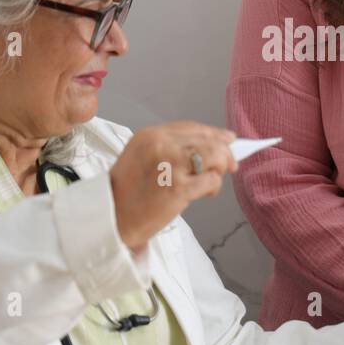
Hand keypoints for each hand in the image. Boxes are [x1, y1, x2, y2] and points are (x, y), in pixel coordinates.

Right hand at [109, 122, 237, 251]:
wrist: (113, 217)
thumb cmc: (130, 190)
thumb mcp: (143, 156)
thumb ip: (173, 147)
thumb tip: (214, 143)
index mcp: (151, 135)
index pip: (193, 127)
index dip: (214, 134)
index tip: (228, 140)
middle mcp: (161, 145)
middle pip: (208, 140)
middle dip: (224, 153)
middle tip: (230, 165)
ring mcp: (171, 166)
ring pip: (215, 155)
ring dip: (220, 168)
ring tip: (212, 180)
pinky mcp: (179, 188)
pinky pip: (212, 180)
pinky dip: (213, 187)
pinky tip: (204, 193)